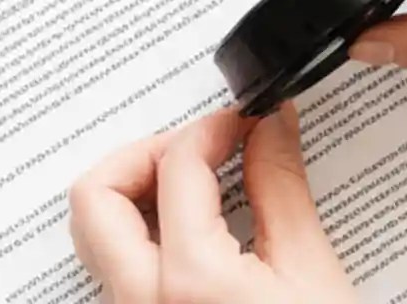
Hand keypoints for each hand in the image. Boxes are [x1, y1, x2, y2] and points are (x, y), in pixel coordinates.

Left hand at [68, 105, 355, 303]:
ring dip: (136, 195)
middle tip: (197, 150)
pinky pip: (114, 272)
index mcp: (189, 284)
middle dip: (143, 155)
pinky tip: (194, 232)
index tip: (243, 124)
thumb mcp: (312, 275)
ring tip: (197, 188)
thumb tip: (268, 128)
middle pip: (95, 198)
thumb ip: (281, 187)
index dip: (213, 128)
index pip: (178, 167)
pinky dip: (144, 235)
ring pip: (94, 237)